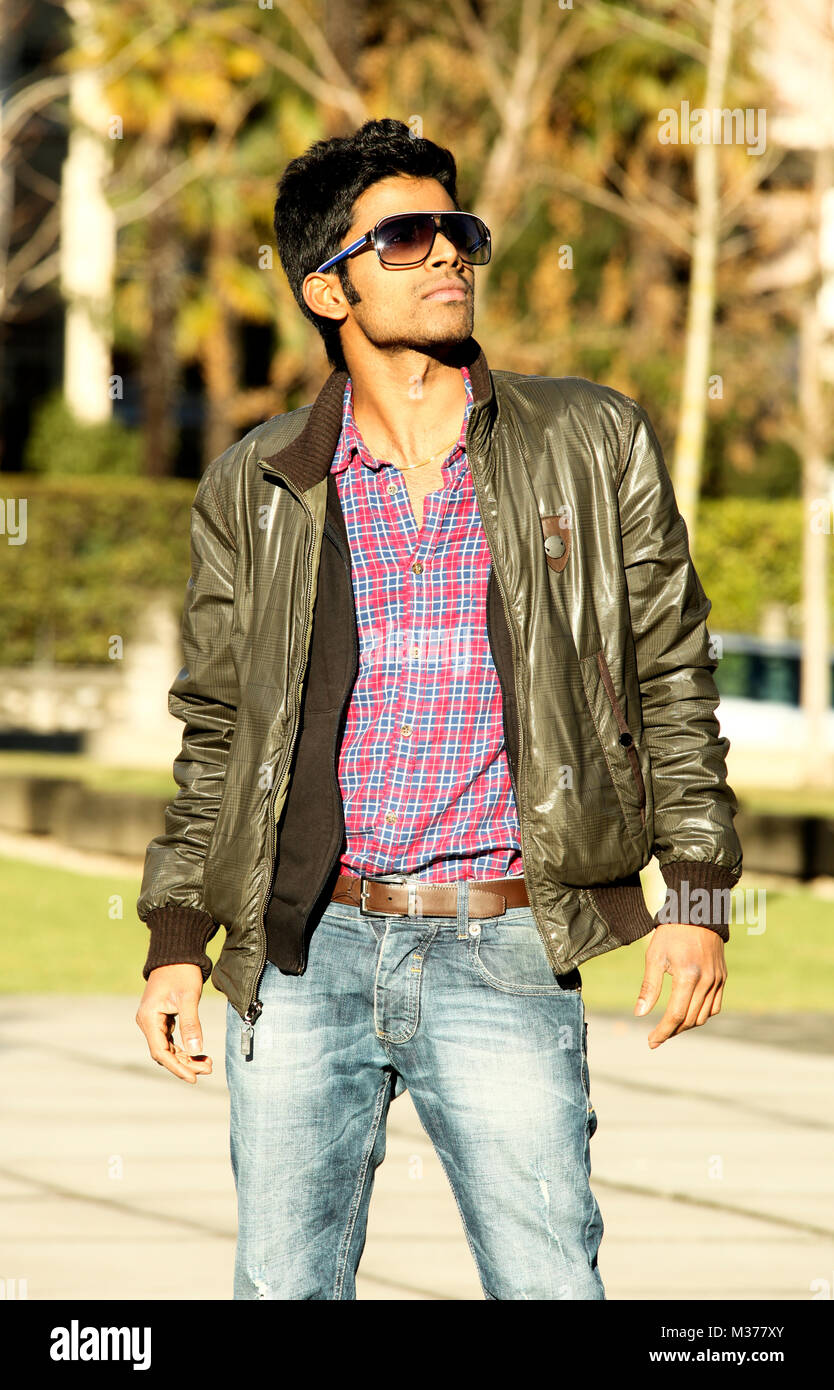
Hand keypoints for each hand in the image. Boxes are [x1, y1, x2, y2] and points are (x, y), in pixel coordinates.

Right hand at [136, 964, 212, 1082]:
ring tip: (208, 1063)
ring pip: (169, 1048)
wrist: (177, 953)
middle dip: (185, 1064)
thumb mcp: (188, 998)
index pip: (161, 1052)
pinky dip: (185, 1047)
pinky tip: (200, 1052)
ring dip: (187, 1057)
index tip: (194, 1078)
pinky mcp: (162, 1018)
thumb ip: (191, 1024)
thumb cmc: (182, 972)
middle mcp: (147, 1022)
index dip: (177, 1067)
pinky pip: (172, 1039)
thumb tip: (196, 1051)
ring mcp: (154, 1021)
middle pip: (165, 1053)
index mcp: (149, 1019)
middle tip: (208, 1069)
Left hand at [634, 925, 726, 1047]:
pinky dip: (701, 1015)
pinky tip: (687, 1014)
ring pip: (703, 1016)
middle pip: (689, 1019)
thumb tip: (639, 1014)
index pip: (675, 1015)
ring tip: (669, 1027)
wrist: (696, 913)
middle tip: (656, 1037)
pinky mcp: (722, 978)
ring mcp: (717, 980)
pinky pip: (715, 1006)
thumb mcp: (654, 957)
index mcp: (688, 976)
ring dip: (686, 1025)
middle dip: (672, 1032)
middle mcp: (706, 981)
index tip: (651, 1042)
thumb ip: (649, 987)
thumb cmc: (671, 934)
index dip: (662, 1032)